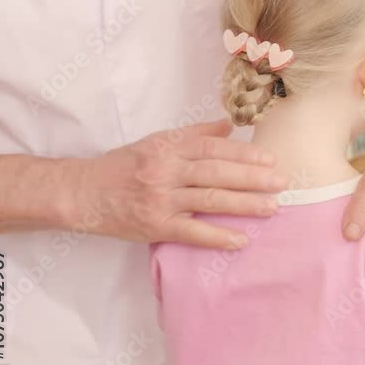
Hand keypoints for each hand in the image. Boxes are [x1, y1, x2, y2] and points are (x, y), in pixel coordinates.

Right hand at [65, 120, 286, 248]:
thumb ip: (194, 135)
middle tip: (281, 182)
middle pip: (216, 173)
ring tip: (272, 208)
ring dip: (244, 204)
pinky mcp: (155, 225)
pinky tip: (241, 239)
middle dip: (252, 178)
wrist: (83, 193)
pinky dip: (218, 236)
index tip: (270, 159)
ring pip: (209, 200)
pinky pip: (192, 232)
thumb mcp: (156, 142)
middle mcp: (166, 171)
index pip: (212, 148)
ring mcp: (161, 199)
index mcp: (167, 148)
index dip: (243, 154)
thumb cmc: (124, 166)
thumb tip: (229, 125)